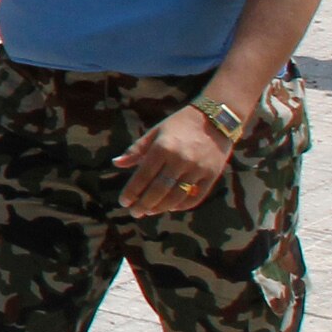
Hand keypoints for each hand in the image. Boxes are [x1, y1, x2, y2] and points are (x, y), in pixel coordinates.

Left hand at [114, 104, 235, 214]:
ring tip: (149, 211)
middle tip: (134, 212)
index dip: (132, 191)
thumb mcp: (155, 132)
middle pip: (158, 190)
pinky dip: (182, 206)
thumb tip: (116, 163)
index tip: (123, 202)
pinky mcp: (212, 175)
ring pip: (176, 196)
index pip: (143, 176)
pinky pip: (196, 197)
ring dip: (160, 208)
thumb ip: (136, 149)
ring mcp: (197, 169)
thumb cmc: (179, 124)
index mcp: (162, 148)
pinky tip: (171, 207)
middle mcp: (180, 160)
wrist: (216, 118)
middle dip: (144, 204)